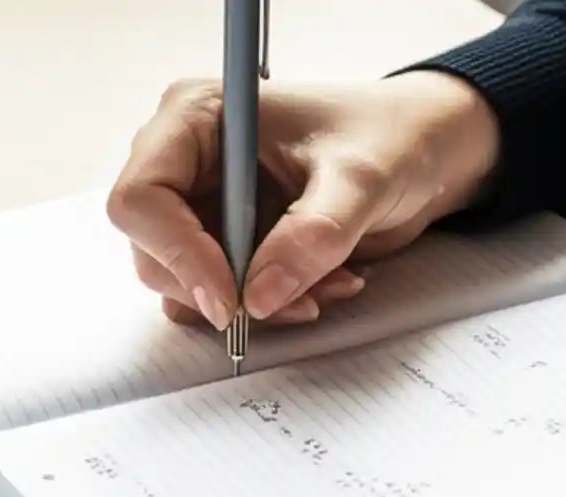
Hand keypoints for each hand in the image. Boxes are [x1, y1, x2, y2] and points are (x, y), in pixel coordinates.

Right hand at [105, 71, 498, 329]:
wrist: (424, 153)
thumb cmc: (391, 137)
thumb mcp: (362, 179)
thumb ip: (313, 234)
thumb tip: (257, 295)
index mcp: (195, 120)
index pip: (140, 198)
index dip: (175, 253)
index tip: (229, 297)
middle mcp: (186, 164)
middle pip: (153, 252)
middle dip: (223, 288)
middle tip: (295, 298)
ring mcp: (203, 208)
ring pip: (187, 285)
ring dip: (255, 303)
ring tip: (326, 283)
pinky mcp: (226, 245)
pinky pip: (222, 298)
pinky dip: (269, 306)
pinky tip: (321, 284)